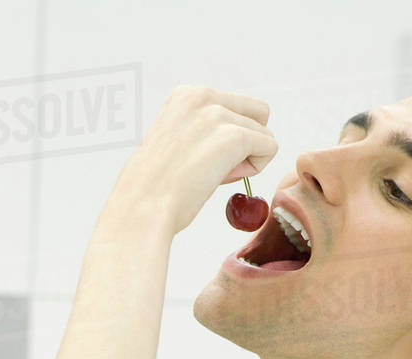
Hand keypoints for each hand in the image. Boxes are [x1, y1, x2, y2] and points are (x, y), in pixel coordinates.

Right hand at [99, 86, 277, 239]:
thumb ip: (198, 130)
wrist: (142, 208)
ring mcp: (218, 115)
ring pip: (263, 134)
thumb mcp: (170, 141)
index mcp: (185, 96)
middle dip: (245, 142)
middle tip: (215, 167)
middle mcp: (202, 96)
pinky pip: (269, 148)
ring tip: (212, 176)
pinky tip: (223, 180)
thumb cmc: (152, 188)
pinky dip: (255, 169)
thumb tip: (233, 138)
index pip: (232, 107)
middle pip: (257, 113)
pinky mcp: (234, 136)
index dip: (223, 138)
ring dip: (246, 159)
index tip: (198, 158)